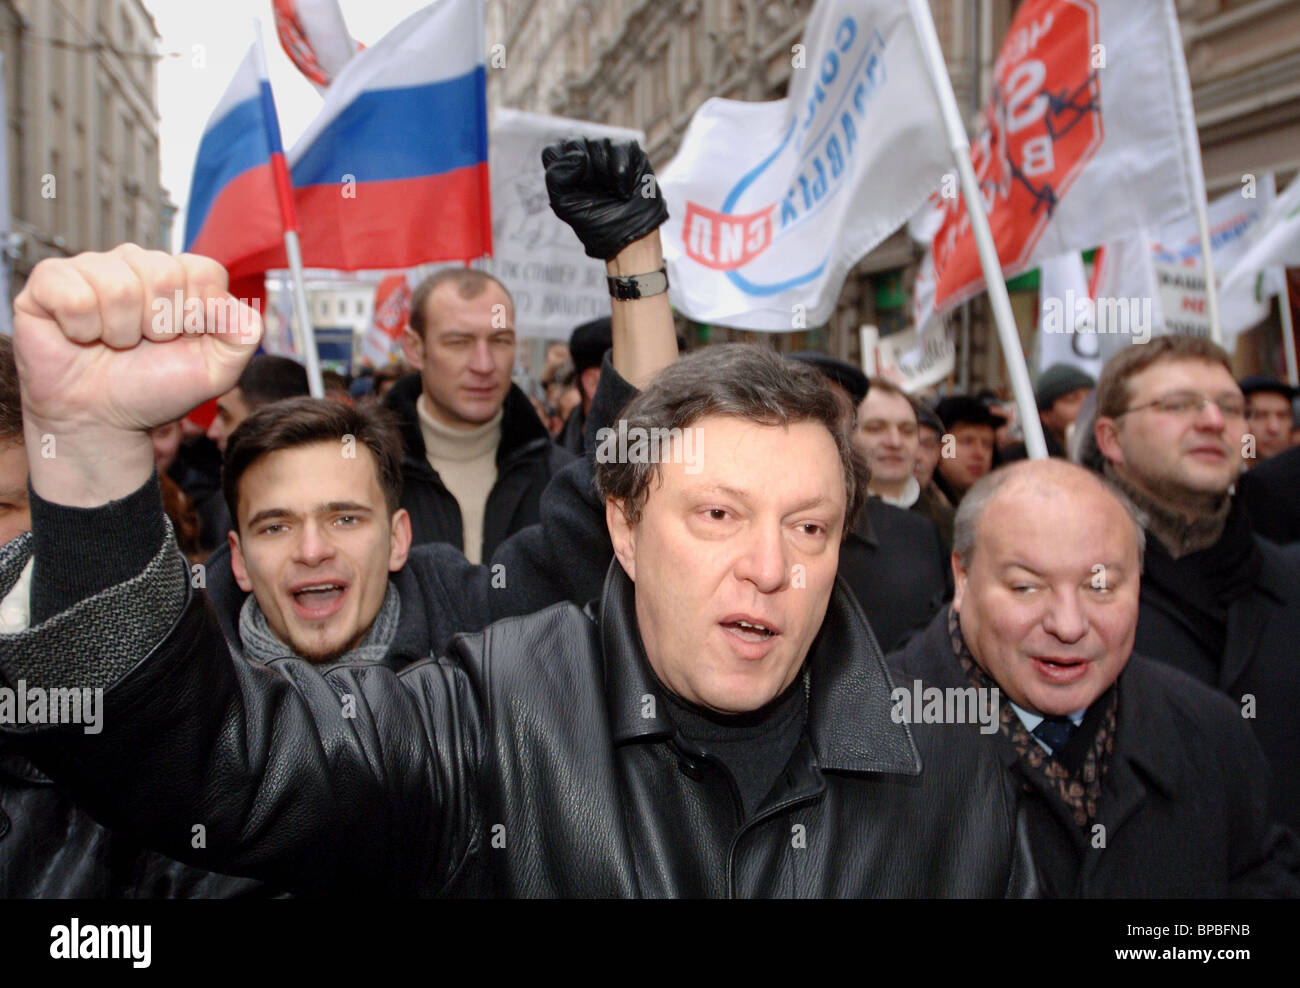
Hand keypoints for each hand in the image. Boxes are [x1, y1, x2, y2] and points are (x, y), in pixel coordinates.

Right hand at [13, 245, 260, 505]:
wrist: (103, 419)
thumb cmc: (155, 389)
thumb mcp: (217, 370)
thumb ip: (243, 335)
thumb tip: (234, 304)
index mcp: (180, 278)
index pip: (204, 271)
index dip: (196, 314)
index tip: (181, 339)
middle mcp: (138, 265)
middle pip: (164, 274)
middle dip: (159, 325)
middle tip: (144, 345)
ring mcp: (94, 268)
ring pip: (119, 285)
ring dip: (121, 331)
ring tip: (113, 344)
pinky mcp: (51, 282)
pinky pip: (73, 292)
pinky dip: (81, 328)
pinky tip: (82, 337)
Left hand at [542, 138, 668, 260]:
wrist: (628, 236)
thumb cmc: (595, 221)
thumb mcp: (564, 204)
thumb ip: (556, 176)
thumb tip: (578, 155)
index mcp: (564, 166)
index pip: (552, 151)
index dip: (563, 170)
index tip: (574, 190)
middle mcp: (584, 152)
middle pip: (574, 144)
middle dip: (585, 173)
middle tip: (596, 193)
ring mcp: (606, 149)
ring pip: (598, 144)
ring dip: (604, 175)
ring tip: (612, 192)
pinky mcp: (629, 150)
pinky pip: (620, 148)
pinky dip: (621, 172)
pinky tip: (624, 189)